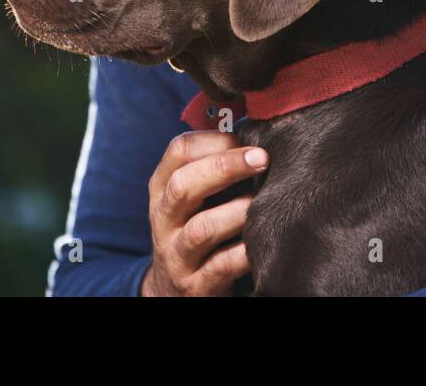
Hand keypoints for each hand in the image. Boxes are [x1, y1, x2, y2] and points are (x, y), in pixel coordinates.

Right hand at [140, 131, 268, 295]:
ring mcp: (177, 256)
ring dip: (237, 211)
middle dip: (224, 168)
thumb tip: (258, 131)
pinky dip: (244, 253)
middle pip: (183, 186)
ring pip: (201, 229)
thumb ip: (212, 167)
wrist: (171, 293)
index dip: (214, 140)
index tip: (247, 137)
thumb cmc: (194, 230)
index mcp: (162, 189)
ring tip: (264, 202)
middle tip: (262, 158)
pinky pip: (220, 268)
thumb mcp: (191, 199)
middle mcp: (163, 220)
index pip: (178, 151)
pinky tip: (262, 241)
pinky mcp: (195, 287)